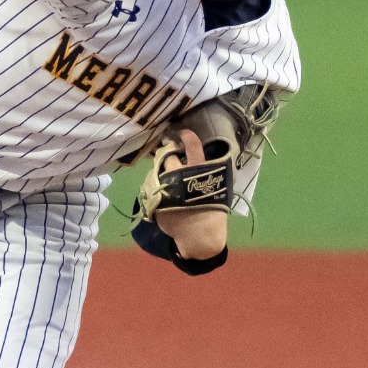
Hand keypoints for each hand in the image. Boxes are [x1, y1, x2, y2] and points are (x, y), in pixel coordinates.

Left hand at [154, 130, 229, 259]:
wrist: (199, 235)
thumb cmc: (212, 211)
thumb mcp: (215, 188)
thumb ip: (203, 175)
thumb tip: (195, 163)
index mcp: (198, 170)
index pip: (192, 145)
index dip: (186, 136)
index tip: (180, 132)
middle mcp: (180, 174)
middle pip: (168, 156)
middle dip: (166, 152)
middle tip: (165, 149)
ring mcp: (165, 186)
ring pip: (158, 170)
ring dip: (159, 169)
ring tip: (163, 172)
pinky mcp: (155, 199)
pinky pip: (152, 187)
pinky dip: (155, 187)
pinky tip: (160, 191)